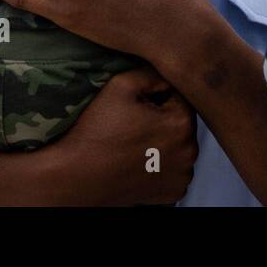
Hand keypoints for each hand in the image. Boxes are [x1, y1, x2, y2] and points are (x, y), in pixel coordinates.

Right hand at [37, 67, 197, 204]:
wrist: (77, 176)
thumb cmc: (97, 130)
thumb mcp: (121, 85)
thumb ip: (152, 73)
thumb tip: (169, 74)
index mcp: (181, 123)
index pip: (180, 96)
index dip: (157, 96)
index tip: (137, 106)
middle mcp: (189, 151)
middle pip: (182, 122)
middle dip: (164, 119)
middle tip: (134, 125)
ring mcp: (182, 176)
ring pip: (180, 146)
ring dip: (166, 142)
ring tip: (135, 144)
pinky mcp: (173, 193)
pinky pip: (176, 169)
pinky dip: (164, 165)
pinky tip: (141, 161)